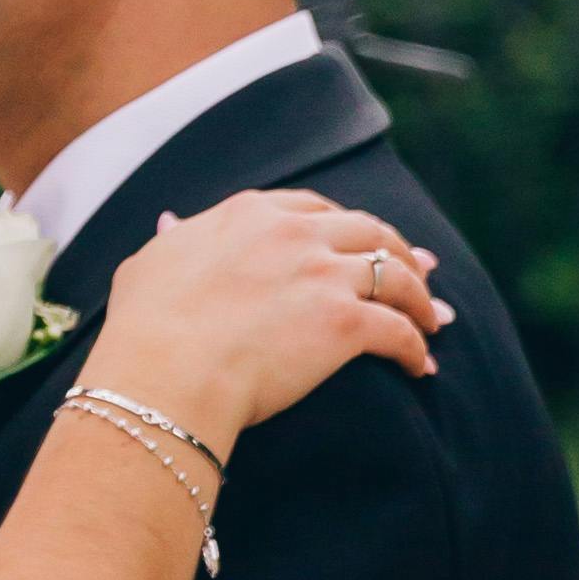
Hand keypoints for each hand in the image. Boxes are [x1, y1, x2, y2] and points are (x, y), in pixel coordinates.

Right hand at [92, 188, 445, 462]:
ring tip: (433, 319)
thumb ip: (172, 238)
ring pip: (396, 275)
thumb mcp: (150, 264)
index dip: (343, 225)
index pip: (312, 208)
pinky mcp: (345, 324)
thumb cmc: (145, 327)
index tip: (358, 240)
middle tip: (421, 268)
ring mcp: (324, 275)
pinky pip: (398, 330)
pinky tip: (420, 364)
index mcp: (250, 214)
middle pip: (367, 230)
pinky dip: (415, 346)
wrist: (166, 371)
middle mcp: (295, 234)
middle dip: (399, 249)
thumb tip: (170, 224)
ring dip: (420, 298)